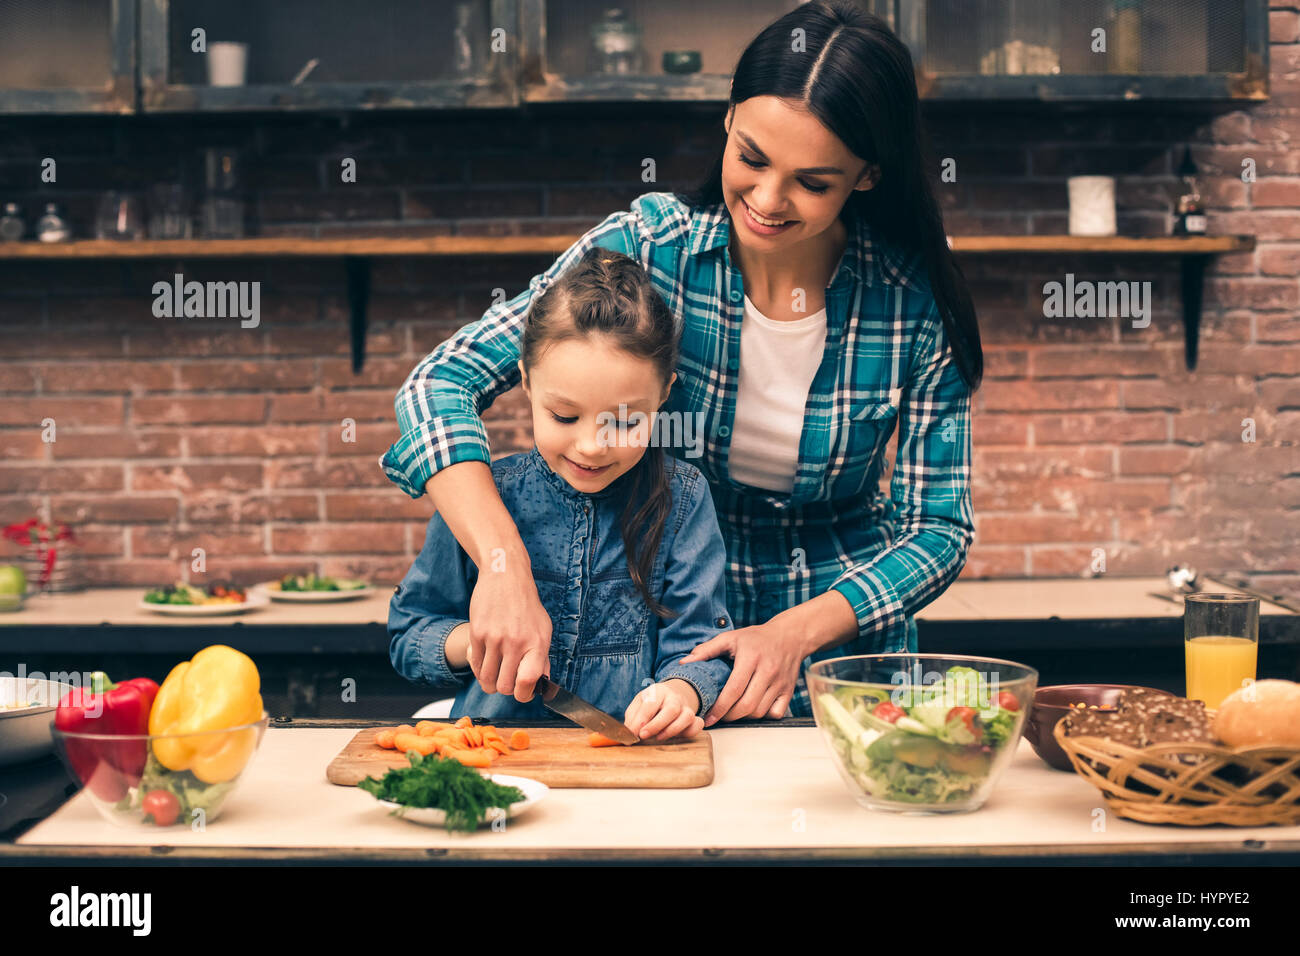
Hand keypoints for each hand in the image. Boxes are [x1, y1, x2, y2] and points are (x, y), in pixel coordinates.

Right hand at [466, 562, 551, 701]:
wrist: (506, 577)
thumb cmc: (526, 605)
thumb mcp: (543, 629)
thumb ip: (542, 658)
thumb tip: (540, 684)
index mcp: (536, 643)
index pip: (528, 682)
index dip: (524, 694)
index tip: (521, 691)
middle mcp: (516, 642)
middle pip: (504, 687)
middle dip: (504, 689)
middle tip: (506, 680)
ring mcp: (494, 638)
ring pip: (486, 679)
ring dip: (489, 682)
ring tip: (494, 673)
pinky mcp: (477, 633)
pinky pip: (475, 665)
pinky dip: (479, 669)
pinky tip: (486, 660)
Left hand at [623, 679, 703, 741]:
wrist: (671, 696)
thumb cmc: (651, 702)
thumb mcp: (638, 704)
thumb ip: (632, 718)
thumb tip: (628, 733)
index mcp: (658, 691)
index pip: (651, 703)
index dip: (642, 719)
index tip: (634, 732)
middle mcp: (674, 698)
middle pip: (671, 710)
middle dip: (656, 725)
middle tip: (643, 736)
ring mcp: (686, 707)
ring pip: (687, 717)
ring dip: (672, 730)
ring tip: (658, 737)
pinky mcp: (694, 718)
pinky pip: (697, 724)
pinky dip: (689, 732)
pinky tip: (676, 736)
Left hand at [679, 623, 805, 725]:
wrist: (790, 636)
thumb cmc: (756, 638)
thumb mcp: (730, 638)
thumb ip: (706, 650)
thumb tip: (685, 663)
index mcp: (751, 658)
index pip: (733, 690)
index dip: (719, 708)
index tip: (708, 718)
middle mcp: (768, 671)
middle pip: (747, 705)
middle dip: (729, 716)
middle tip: (719, 716)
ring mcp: (780, 683)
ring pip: (760, 711)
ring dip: (744, 716)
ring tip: (733, 711)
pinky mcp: (789, 691)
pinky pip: (776, 713)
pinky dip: (763, 715)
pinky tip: (754, 708)